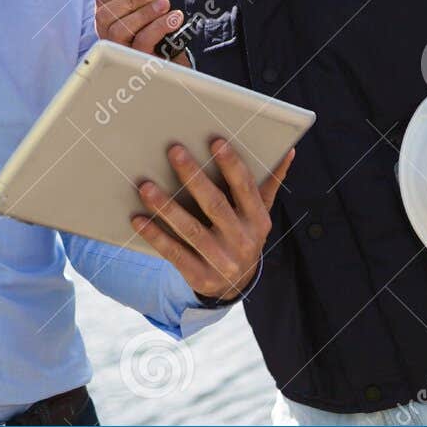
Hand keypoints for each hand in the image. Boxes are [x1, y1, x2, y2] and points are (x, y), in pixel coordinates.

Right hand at [96, 0, 189, 62]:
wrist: (177, 62)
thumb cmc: (162, 36)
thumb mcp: (150, 13)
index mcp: (109, 22)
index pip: (101, 0)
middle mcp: (109, 38)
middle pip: (105, 16)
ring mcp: (122, 52)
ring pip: (121, 29)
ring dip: (144, 11)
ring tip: (163, 3)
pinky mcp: (138, 63)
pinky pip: (143, 41)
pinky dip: (160, 25)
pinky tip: (174, 18)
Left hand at [131, 140, 294, 299]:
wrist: (234, 284)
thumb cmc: (242, 234)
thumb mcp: (258, 212)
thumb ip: (269, 182)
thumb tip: (288, 151)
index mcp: (258, 221)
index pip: (246, 188)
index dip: (231, 165)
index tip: (215, 141)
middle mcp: (243, 241)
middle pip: (215, 206)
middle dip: (194, 177)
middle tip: (175, 151)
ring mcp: (221, 262)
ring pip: (191, 230)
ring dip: (167, 207)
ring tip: (146, 186)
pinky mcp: (200, 277)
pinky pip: (174, 254)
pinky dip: (155, 236)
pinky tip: (138, 218)